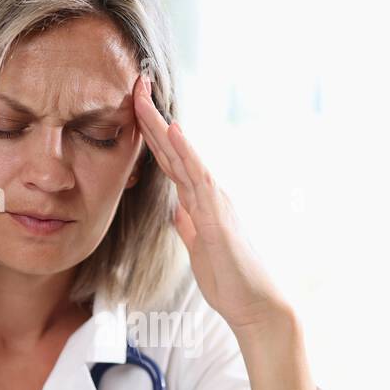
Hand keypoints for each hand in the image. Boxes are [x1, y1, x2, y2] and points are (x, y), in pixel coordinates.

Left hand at [131, 74, 287, 334]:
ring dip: (161, 125)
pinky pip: (198, 177)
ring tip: (143, 96)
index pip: (170, 163)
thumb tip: (177, 213)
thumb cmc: (231, 282)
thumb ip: (190, 228)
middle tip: (135, 83)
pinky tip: (171, 130)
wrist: (256, 306)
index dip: (150, 136)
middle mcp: (208, 195)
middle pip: (173, 150)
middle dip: (151, 118)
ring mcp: (214, 202)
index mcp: (200, 203)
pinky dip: (184, 151)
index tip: (133, 108)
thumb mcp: (200, 251)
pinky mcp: (217, 215)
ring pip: (183, 155)